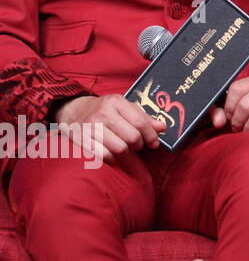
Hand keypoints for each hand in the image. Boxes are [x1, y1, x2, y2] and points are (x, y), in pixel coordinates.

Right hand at [52, 94, 166, 165]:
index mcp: (116, 102)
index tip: (155, 142)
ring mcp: (91, 127)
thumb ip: (143, 117)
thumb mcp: (124, 107)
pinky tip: (114, 154)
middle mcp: (103, 113)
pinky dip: (113, 158)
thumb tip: (162, 128)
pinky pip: (104, 156)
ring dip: (127, 153)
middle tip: (138, 145)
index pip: (140, 122)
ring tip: (126, 148)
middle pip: (132, 137)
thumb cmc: (105, 109)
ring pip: (120, 148)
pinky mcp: (81, 140)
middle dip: (139, 144)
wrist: (73, 110)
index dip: (151, 135)